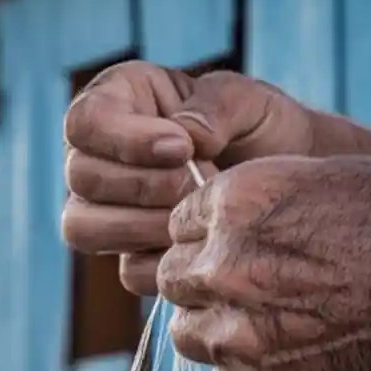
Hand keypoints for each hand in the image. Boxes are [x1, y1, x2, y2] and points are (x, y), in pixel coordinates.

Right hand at [60, 61, 313, 294]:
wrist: (290, 177)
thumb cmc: (263, 128)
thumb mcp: (248, 100)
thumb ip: (215, 105)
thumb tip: (183, 138)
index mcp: (118, 102)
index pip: (83, 122)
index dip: (124, 140)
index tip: (181, 147)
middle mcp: (100, 156)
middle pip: (80, 178)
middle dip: (144, 185)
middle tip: (198, 183)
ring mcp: (109, 210)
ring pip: (83, 228)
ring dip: (143, 226)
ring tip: (196, 214)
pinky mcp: (135, 255)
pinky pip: (128, 271)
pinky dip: (166, 263)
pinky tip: (202, 243)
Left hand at [157, 155, 370, 370]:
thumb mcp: (323, 177)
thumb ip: (255, 199)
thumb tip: (216, 221)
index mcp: (233, 205)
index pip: (177, 223)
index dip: (207, 233)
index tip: (237, 243)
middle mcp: (223, 267)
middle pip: (170, 277)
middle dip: (199, 279)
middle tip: (247, 285)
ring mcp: (238, 333)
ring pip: (187, 335)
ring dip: (214, 326)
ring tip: (264, 322)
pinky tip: (288, 354)